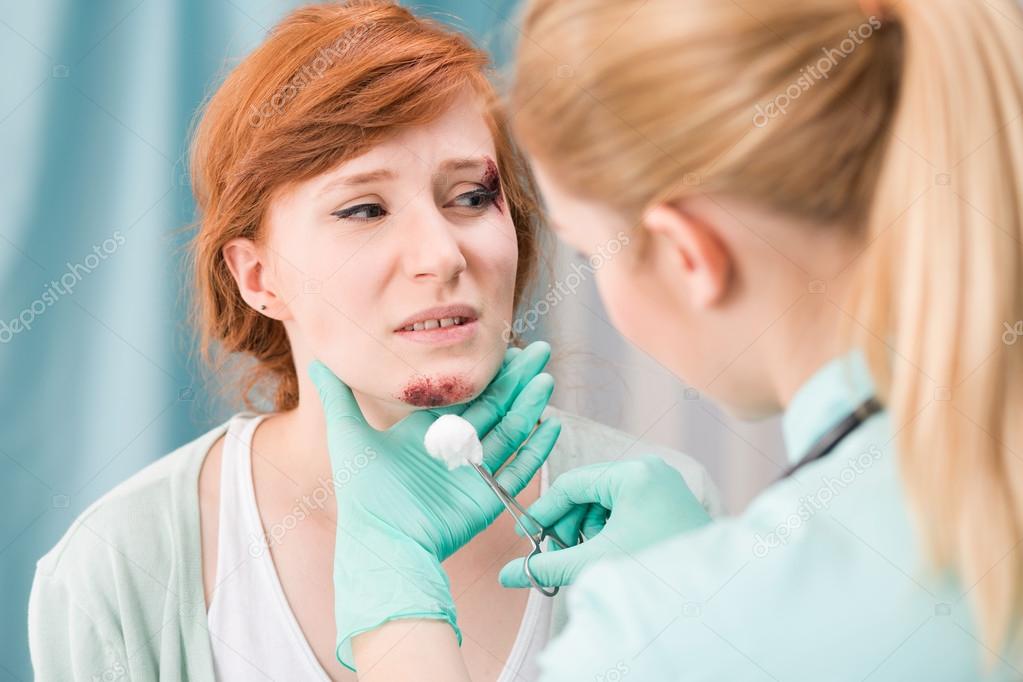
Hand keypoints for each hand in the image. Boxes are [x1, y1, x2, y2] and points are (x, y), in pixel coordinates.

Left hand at [308, 341, 562, 669]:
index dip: (487, 372)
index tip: (505, 347)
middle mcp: (454, 448)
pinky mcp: (488, 497)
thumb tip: (320, 360)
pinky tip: (552, 425)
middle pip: (494, 406)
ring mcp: (474, 472)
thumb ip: (339, 396)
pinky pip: (517, 469)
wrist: (383, 544)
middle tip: (539, 352)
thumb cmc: (364, 493)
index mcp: (428, 432)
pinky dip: (537, 450)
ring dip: (529, 405)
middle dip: (517, 380)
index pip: (465, 394)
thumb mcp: (349, 436)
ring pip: (510, 431)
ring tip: (547, 379)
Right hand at [497, 456, 710, 588]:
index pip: (572, 484)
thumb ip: (548, 565)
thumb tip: (507, 575)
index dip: (544, 512)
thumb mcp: (596, 563)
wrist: (714, 596)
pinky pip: (627, 509)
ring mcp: (664, 486)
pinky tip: (610, 555)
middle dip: (568, 526)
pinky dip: (611, 532)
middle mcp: (650, 471)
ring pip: (607, 502)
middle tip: (558, 554)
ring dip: (589, 531)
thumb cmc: (659, 571)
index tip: (524, 537)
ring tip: (588, 558)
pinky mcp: (671, 504)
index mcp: (634, 474)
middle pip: (589, 492)